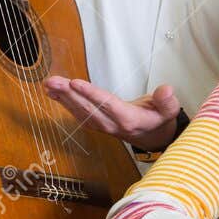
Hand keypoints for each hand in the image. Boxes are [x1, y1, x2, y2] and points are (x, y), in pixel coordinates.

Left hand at [42, 78, 182, 149]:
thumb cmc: (160, 119)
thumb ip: (167, 101)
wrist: (154, 137)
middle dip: (69, 94)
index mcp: (130, 120)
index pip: (108, 105)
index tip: (76, 83)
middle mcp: (113, 125)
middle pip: (88, 108)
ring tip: (49, 84)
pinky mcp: (97, 124)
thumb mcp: (169, 110)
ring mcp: (103, 126)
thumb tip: (166, 89)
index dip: (91, 94)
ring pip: (80, 112)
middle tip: (53, 81)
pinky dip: (65, 103)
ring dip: (63, 98)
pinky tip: (54, 93)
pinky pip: (79, 114)